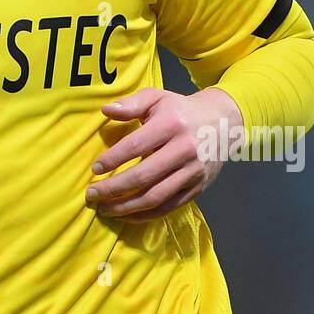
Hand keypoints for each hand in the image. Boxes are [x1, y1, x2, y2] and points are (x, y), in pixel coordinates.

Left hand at [85, 86, 242, 221]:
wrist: (222, 123)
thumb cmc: (180, 110)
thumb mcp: (157, 98)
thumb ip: (131, 104)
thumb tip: (105, 110)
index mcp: (171, 125)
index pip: (135, 146)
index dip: (113, 159)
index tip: (95, 169)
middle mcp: (184, 150)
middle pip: (143, 176)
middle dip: (113, 189)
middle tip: (91, 194)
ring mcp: (193, 172)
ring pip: (155, 197)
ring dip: (126, 207)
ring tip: (104, 209)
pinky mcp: (198, 188)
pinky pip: (169, 207)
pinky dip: (146, 215)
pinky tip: (126, 215)